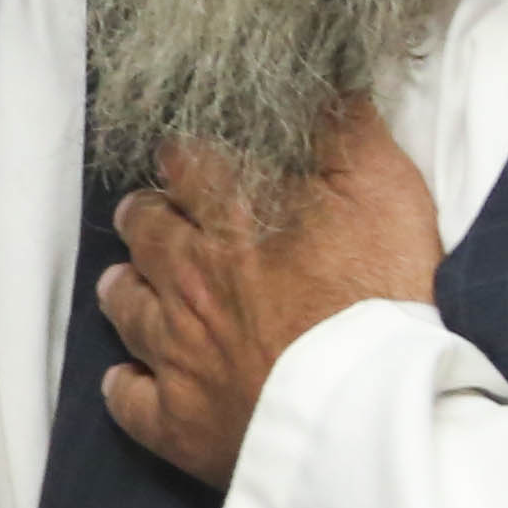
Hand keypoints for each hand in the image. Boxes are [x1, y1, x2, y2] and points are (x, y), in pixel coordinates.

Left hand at [97, 113, 438, 488]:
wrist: (365, 415)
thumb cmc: (379, 301)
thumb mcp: (383, 194)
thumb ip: (347, 134)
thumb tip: (325, 86)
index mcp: (232, 221)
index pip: (189, 168)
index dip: (184, 156)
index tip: (183, 154)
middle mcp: (190, 281)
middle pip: (145, 234)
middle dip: (145, 216)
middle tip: (147, 212)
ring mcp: (177, 354)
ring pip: (126, 308)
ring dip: (124, 288)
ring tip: (124, 281)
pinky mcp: (178, 422)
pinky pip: (129, 401)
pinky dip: (125, 386)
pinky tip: (125, 379)